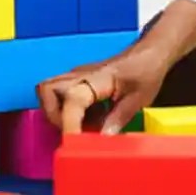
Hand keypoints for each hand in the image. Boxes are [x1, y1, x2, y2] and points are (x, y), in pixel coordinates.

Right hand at [36, 45, 171, 134]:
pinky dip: (68, 111)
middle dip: (53, 116)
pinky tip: (91, 119)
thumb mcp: (138, 99)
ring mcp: (77, 75)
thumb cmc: (146, 71)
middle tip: (74, 131)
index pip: (72, 100)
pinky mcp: (79, 79)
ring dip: (58, 113)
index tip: (73, 142)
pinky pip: (61, 95)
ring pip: (49, 92)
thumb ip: (118, 119)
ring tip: (82, 126)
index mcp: (97, 78)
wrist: (150, 52)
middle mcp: (80, 74)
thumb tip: (101, 140)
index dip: (68, 123)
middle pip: (46, 91)